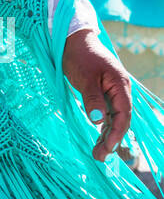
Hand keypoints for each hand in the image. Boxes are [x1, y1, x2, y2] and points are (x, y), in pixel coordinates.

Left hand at [63, 28, 131, 161]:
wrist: (74, 41)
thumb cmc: (80, 57)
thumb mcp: (84, 78)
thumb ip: (92, 99)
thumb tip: (98, 121)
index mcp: (120, 85)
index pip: (124, 114)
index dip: (117, 133)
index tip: (107, 147)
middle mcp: (119, 91)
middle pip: (120, 120)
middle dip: (111, 139)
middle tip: (99, 157)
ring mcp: (111, 93)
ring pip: (113, 119)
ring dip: (106, 136)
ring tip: (97, 153)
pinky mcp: (102, 94)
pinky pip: (106, 114)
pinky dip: (102, 127)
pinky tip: (97, 139)